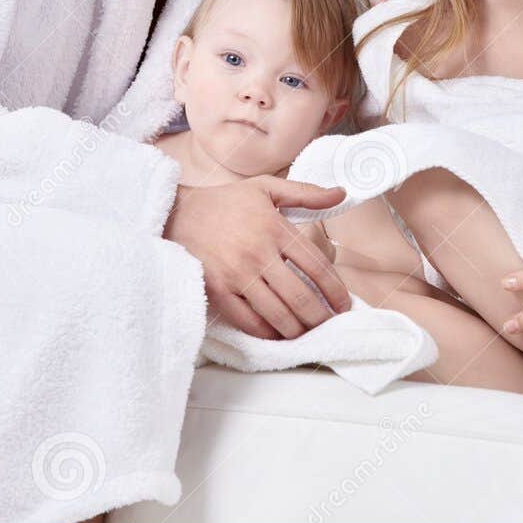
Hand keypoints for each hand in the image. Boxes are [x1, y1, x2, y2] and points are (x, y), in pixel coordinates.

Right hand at [165, 176, 348, 339]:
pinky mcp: (218, 291)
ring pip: (278, 313)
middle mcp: (259, 253)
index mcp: (275, 229)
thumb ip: (306, 193)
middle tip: (330, 325)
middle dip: (321, 317)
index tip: (344, 304)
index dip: (336, 291)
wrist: (177, 213)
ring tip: (309, 334)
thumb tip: (341, 193)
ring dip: (298, 329)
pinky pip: (248, 320)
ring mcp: (237, 275)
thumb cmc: (226, 202)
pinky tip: (278, 334)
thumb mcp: (266, 188)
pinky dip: (267, 332)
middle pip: (301, 296)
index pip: (316, 266)